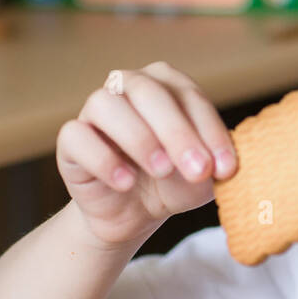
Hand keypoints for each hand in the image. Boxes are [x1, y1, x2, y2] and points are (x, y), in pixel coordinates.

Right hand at [57, 61, 237, 248]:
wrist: (134, 214)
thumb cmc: (174, 183)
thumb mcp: (203, 176)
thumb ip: (217, 164)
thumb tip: (226, 165)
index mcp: (167, 84)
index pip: (190, 96)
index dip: (211, 132)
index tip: (226, 169)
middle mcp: (128, 87)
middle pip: (149, 92)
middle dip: (178, 132)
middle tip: (198, 170)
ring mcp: (95, 111)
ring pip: (106, 104)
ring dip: (139, 137)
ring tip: (162, 171)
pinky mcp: (71, 140)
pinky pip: (76, 136)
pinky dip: (103, 159)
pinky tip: (126, 183)